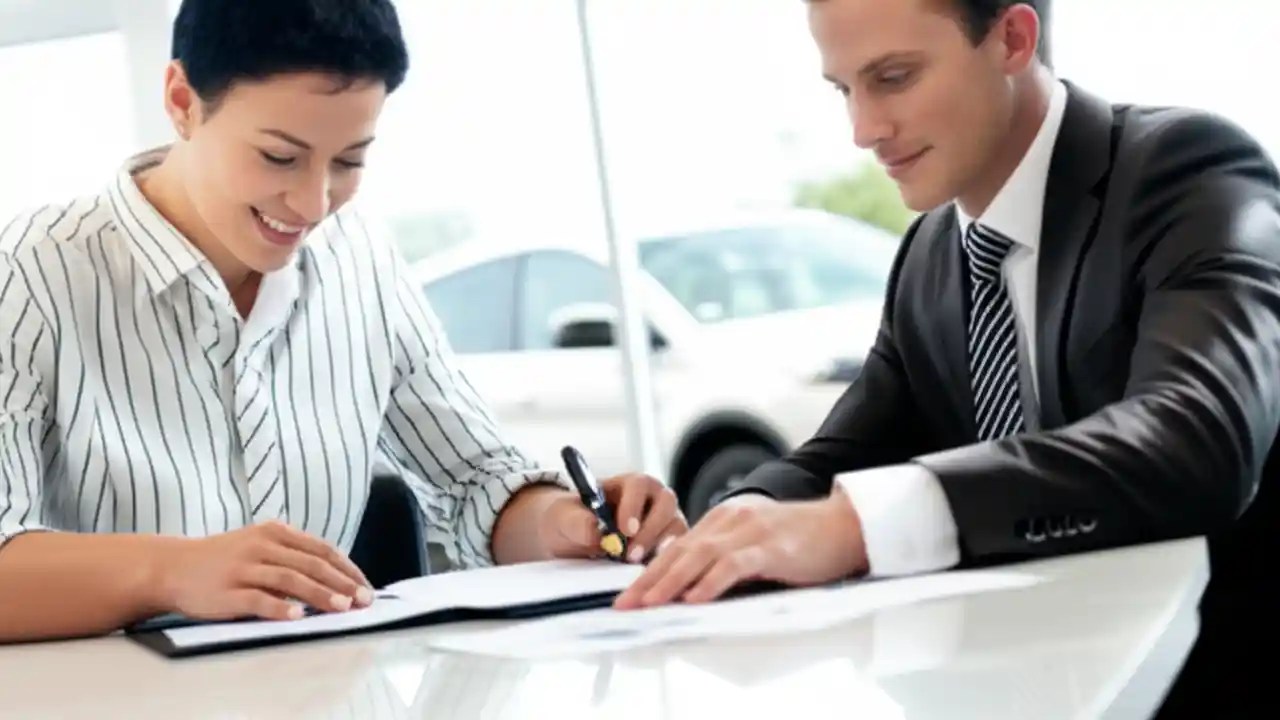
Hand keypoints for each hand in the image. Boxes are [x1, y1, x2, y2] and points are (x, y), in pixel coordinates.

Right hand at [156, 520, 373, 621]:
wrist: (171, 566)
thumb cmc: (224, 559)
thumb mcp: (260, 544)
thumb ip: (292, 555)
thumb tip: (337, 578)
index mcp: (275, 532)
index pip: (322, 549)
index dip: (347, 569)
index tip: (366, 587)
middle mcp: (262, 546)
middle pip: (311, 564)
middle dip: (342, 584)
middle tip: (363, 601)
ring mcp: (244, 568)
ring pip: (290, 579)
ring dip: (320, 594)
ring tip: (342, 608)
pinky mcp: (227, 591)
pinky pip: (258, 600)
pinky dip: (280, 608)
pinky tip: (298, 617)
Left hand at [542, 473, 687, 562]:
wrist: (572, 540)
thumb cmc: (570, 521)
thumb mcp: (564, 517)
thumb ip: (578, 521)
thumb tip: (596, 532)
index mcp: (629, 484)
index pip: (639, 486)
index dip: (634, 506)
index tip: (624, 530)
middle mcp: (652, 498)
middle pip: (666, 504)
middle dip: (650, 530)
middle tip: (631, 555)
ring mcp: (664, 520)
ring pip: (676, 527)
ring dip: (660, 547)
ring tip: (637, 566)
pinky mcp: (668, 544)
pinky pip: (677, 550)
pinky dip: (666, 561)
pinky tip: (651, 574)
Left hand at [613, 491, 866, 608]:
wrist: (843, 525)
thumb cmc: (800, 540)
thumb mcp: (753, 544)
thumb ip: (724, 558)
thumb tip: (690, 587)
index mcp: (722, 519)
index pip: (676, 549)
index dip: (648, 574)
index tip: (627, 598)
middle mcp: (729, 520)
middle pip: (679, 552)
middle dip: (648, 581)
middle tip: (624, 605)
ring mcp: (749, 531)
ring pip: (699, 556)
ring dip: (670, 582)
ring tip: (648, 604)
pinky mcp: (770, 546)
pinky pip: (733, 565)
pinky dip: (710, 582)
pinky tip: (694, 599)